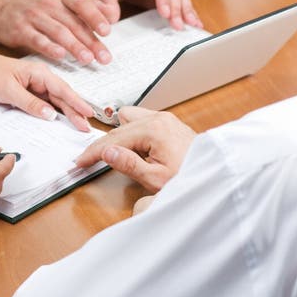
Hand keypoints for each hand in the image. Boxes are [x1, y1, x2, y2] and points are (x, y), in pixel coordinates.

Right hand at [0, 0, 118, 64]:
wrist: (0, 10)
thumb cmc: (35, 10)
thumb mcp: (59, 3)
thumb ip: (85, 8)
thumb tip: (112, 13)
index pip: (82, 5)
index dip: (95, 17)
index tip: (108, 31)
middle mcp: (48, 5)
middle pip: (73, 23)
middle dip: (91, 41)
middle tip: (104, 57)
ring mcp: (34, 17)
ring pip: (58, 32)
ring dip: (74, 46)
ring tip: (87, 59)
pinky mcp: (21, 30)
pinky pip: (37, 39)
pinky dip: (49, 47)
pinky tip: (60, 56)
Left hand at [0, 49, 93, 131]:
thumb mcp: (10, 90)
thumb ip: (31, 103)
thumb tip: (51, 115)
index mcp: (39, 73)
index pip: (62, 89)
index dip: (77, 102)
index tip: (88, 113)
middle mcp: (41, 79)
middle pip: (63, 97)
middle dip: (76, 111)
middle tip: (87, 127)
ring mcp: (37, 87)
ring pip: (56, 102)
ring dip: (68, 113)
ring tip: (80, 126)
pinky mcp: (31, 94)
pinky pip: (46, 105)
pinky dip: (55, 113)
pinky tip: (62, 122)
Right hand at [75, 106, 195, 191]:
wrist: (215, 174)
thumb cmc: (190, 176)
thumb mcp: (156, 179)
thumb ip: (129, 164)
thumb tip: (107, 151)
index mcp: (154, 130)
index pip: (114, 139)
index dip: (94, 151)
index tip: (81, 160)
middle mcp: (158, 118)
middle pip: (119, 128)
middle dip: (103, 144)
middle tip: (89, 159)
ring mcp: (164, 118)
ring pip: (128, 118)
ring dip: (118, 134)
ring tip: (113, 153)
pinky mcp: (167, 121)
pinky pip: (140, 119)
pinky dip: (131, 131)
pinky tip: (132, 146)